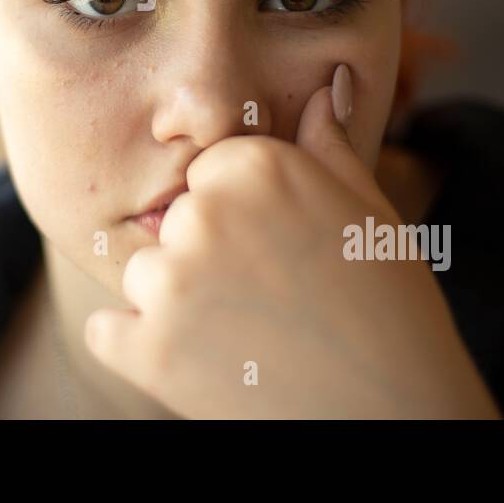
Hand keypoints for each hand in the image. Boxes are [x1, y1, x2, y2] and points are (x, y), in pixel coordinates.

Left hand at [83, 63, 501, 418]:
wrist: (394, 416)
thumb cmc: (391, 311)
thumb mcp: (369, 214)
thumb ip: (327, 146)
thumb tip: (324, 86)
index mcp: (255, 166)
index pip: (210, 175)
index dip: (244, 219)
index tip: (280, 254)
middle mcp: (204, 212)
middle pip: (176, 223)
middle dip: (208, 258)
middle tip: (269, 300)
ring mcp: (171, 283)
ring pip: (144, 275)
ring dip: (175, 305)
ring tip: (244, 334)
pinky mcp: (147, 349)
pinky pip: (109, 330)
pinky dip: (140, 350)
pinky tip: (198, 362)